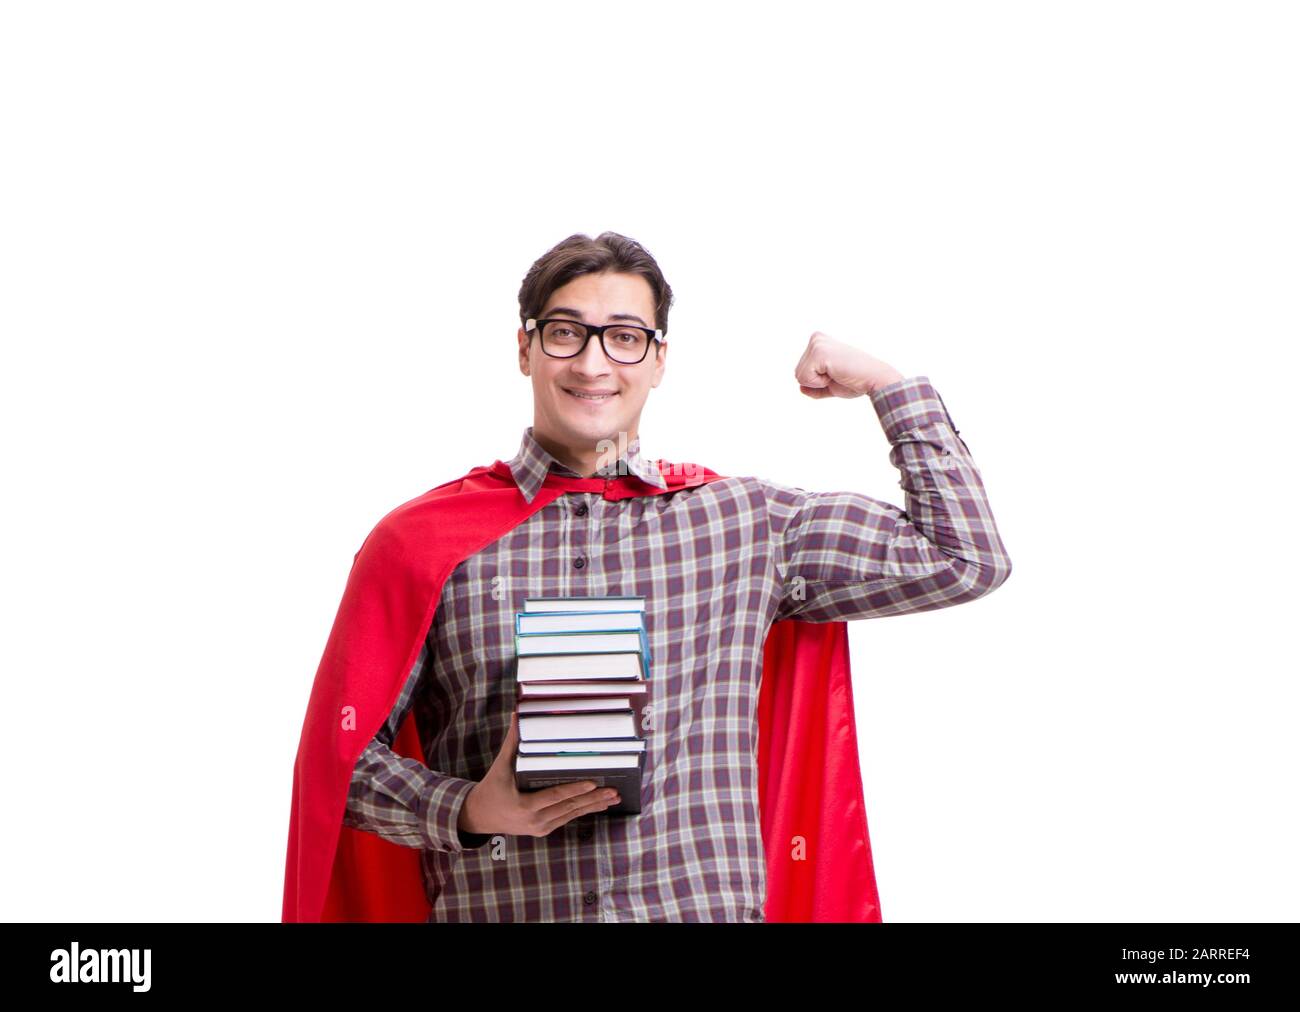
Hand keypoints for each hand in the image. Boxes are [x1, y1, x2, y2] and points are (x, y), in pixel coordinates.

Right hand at [459, 710, 620, 836]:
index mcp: (524, 806)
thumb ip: (512, 742)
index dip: (574, 790)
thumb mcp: (500, 766)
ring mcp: (540, 828)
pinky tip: (599, 804)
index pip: (555, 796)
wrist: (479, 816)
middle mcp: (534, 820)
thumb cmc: (491, 787)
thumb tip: (518, 714)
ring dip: (594, 806)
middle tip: (614, 791)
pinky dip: (583, 810)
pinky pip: (567, 818)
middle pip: (569, 807)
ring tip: (613, 797)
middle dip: (594, 799)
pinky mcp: (543, 830)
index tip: (593, 783)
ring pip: (571, 814)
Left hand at [794, 331, 904, 398]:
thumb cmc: (856, 382)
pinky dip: (819, 383)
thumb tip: (800, 388)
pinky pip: (805, 378)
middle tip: (838, 375)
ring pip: (799, 376)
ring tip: (838, 373)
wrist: (875, 380)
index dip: (818, 382)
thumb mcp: (831, 385)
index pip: (801, 372)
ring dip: (818, 383)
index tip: (837, 374)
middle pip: (797, 373)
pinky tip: (836, 373)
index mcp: (818, 342)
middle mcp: (816, 338)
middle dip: (816, 382)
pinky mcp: (819, 352)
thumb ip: (815, 386)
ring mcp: (817, 343)